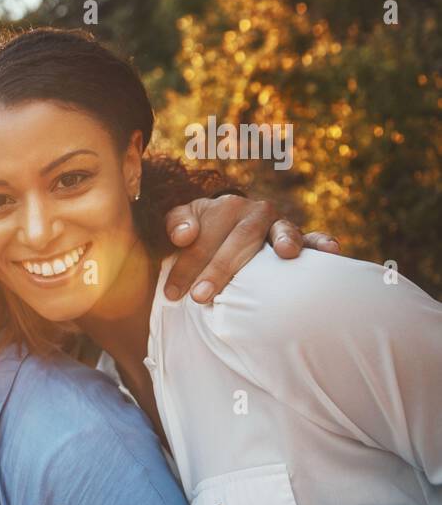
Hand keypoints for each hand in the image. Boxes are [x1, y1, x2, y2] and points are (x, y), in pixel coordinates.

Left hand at [163, 195, 342, 302]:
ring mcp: (280, 225)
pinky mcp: (300, 239)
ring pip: (282, 231)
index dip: (186, 265)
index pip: (204, 237)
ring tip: (287, 253)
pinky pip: (314, 237)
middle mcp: (256, 212)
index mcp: (225, 207)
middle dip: (220, 268)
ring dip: (286, 240)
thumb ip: (176, 223)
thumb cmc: (202, 230)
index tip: (172, 293)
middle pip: (240, 238)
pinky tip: (331, 250)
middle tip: (201, 297)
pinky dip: (322, 242)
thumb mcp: (184, 221)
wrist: (232, 225)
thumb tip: (183, 236)